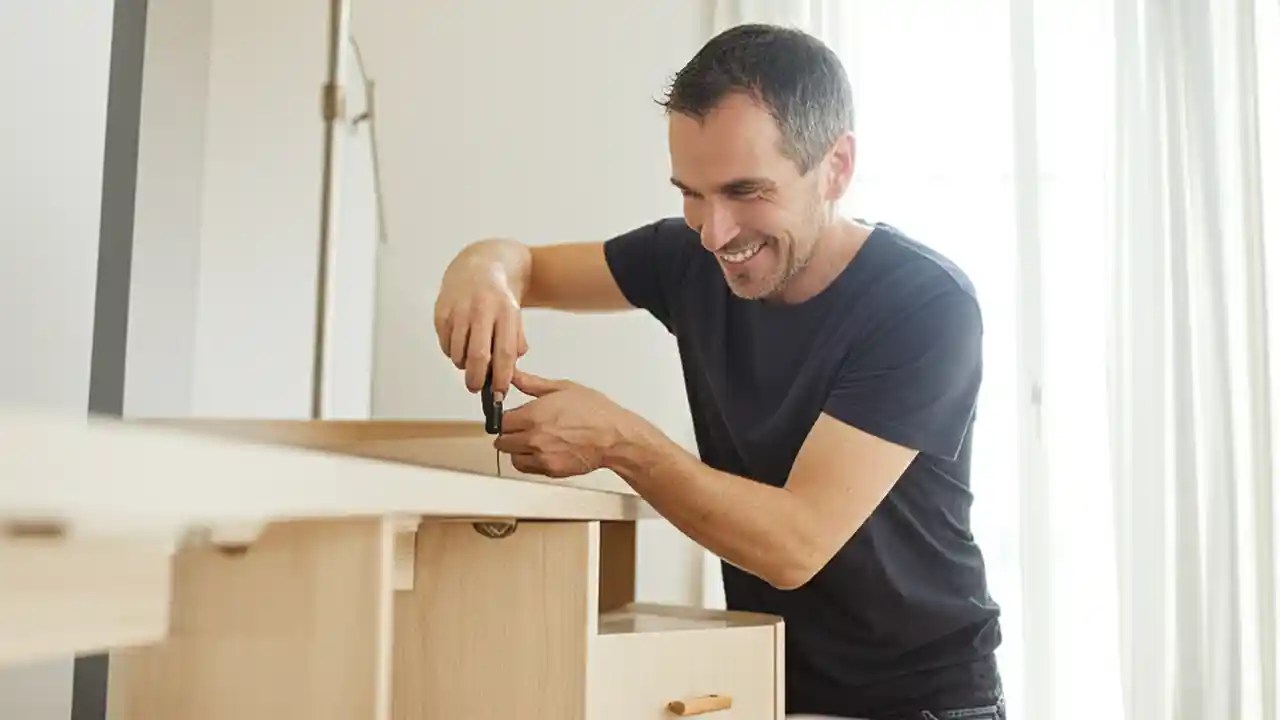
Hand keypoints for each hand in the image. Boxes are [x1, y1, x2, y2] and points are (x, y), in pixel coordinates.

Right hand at [433, 241, 529, 398]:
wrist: (478, 266)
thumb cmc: (499, 299)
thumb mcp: (515, 317)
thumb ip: (515, 343)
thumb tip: (508, 373)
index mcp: (505, 311)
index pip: (504, 352)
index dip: (501, 377)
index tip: (499, 394)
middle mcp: (482, 309)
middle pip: (478, 355)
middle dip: (476, 379)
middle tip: (475, 388)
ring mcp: (459, 308)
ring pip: (458, 351)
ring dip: (462, 364)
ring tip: (469, 360)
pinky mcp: (441, 310)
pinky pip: (445, 343)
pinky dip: (452, 351)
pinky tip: (459, 344)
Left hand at [494, 370, 640, 477]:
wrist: (614, 438)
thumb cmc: (595, 413)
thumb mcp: (564, 388)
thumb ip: (533, 384)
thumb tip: (514, 376)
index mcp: (534, 415)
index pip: (501, 421)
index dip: (505, 418)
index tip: (511, 416)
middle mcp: (533, 437)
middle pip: (502, 441)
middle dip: (509, 433)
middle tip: (522, 428)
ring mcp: (541, 456)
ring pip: (511, 456)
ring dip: (516, 449)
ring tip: (532, 440)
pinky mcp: (549, 470)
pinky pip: (526, 467)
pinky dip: (528, 460)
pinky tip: (540, 450)